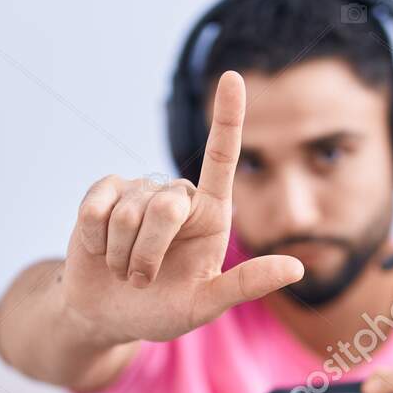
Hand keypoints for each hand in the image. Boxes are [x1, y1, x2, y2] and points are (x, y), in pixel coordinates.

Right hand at [61, 70, 303, 344]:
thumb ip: (247, 285)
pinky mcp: (103, 193)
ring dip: (122, 255)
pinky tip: (100, 250)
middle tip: (143, 279)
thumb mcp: (206, 306)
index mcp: (211, 213)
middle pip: (166, 207)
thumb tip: (297, 268)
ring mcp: (139, 190)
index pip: (221, 157)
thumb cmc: (162, 311)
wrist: (108, 315)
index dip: (226, 118)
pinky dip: (96, 240)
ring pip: (127, 213)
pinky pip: (96, 209)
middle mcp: (178, 195)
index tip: (231, 78)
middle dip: (150, 254)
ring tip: (125, 269)